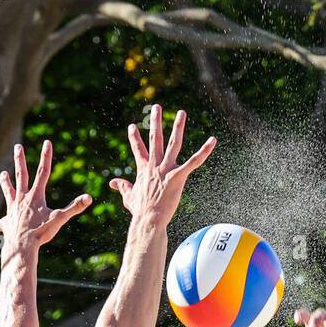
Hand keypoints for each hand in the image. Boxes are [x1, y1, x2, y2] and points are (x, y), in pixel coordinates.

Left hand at [0, 140, 90, 256]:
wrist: (22, 246)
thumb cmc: (41, 233)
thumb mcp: (59, 219)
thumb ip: (74, 207)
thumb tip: (89, 198)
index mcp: (36, 196)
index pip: (43, 172)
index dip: (46, 156)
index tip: (47, 142)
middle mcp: (22, 198)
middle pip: (21, 175)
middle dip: (20, 160)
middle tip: (17, 146)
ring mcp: (13, 209)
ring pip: (8, 192)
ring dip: (5, 182)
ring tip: (3, 174)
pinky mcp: (7, 222)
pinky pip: (2, 222)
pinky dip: (0, 222)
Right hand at [109, 105, 215, 226]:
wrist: (148, 219)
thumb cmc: (139, 211)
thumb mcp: (128, 197)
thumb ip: (122, 187)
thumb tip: (113, 183)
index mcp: (144, 169)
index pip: (138, 150)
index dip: (134, 138)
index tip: (132, 126)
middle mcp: (155, 165)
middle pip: (155, 139)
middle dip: (156, 122)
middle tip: (157, 107)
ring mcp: (167, 169)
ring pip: (173, 143)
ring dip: (178, 127)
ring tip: (182, 112)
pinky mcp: (178, 176)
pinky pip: (194, 161)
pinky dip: (204, 151)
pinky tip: (212, 140)